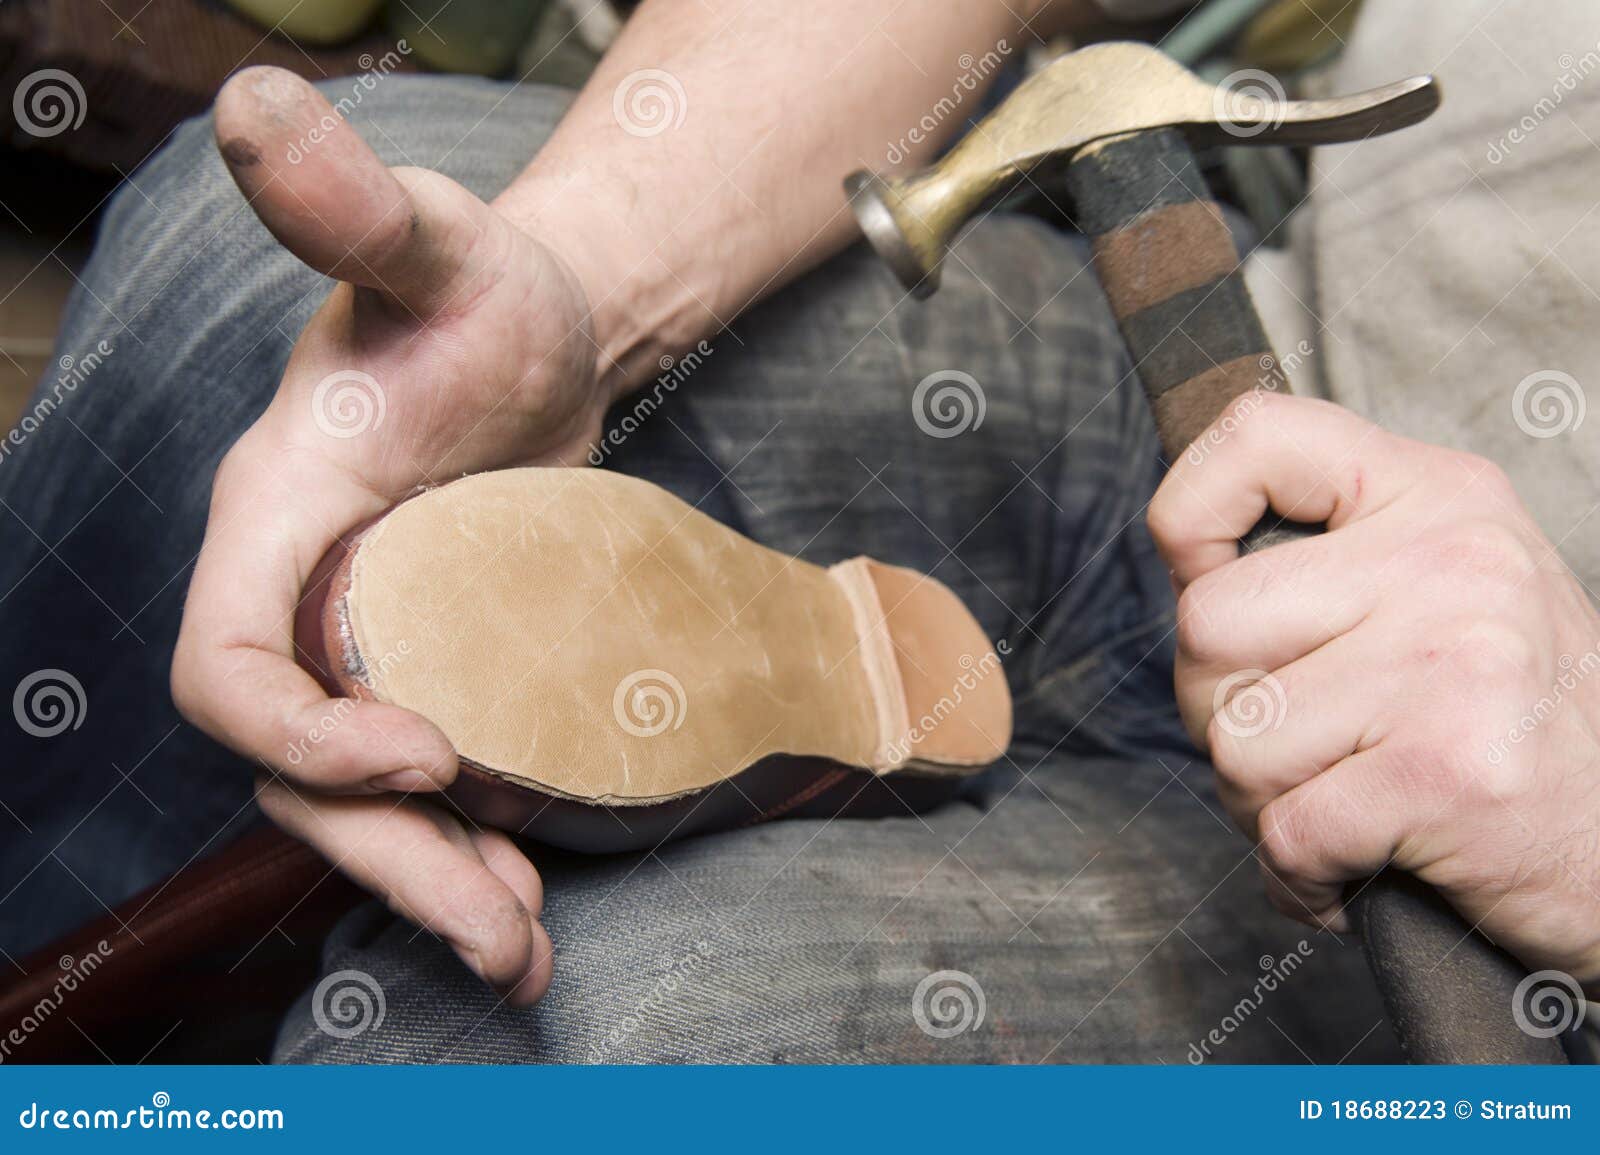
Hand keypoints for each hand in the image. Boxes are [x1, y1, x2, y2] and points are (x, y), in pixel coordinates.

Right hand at [172, 68, 609, 1003]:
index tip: (433, 747)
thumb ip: (350, 211)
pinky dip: (475, 845)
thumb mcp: (433, 248)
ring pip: (365, 800)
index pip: (228, 664)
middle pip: (302, 770)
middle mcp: (304, 600)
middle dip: (392, 855)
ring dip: (437, 882)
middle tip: (501, 925)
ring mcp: (368, 643)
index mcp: (275, 522)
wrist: (539, 332)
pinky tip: (536, 885)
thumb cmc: (480, 292)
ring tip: (526, 947)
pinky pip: (430, 784)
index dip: (302, 729)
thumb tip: (257, 107)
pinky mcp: (434, 663)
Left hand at [1149, 392, 1599, 990]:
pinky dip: (1299, 878)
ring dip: (1259, 802)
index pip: (1257, 434)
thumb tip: (1185, 568)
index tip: (1205, 578)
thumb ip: (1323, 559)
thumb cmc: (1505, 722)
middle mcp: (1449, 559)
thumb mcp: (1435, 591)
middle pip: (1207, 622)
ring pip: (1237, 740)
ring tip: (1334, 806)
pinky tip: (1347, 873)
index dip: (1190, 511)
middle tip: (1289, 745)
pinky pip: (1288, 830)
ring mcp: (1454, 660)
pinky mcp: (1451, 768)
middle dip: (1215, 707)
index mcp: (1436, 493)